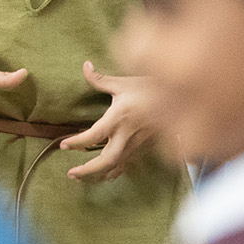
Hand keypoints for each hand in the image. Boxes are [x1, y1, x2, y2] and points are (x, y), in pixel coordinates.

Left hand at [61, 61, 158, 182]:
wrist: (179, 97)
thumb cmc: (150, 87)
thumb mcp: (123, 82)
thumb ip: (100, 79)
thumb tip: (85, 66)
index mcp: (119, 117)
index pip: (93, 135)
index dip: (76, 142)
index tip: (63, 145)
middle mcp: (127, 134)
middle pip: (106, 160)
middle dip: (87, 170)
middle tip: (71, 173)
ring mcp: (137, 143)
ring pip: (117, 166)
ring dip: (99, 174)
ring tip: (83, 177)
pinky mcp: (145, 148)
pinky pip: (127, 164)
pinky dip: (115, 171)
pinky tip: (106, 174)